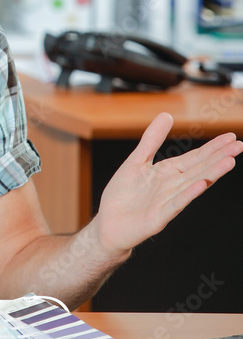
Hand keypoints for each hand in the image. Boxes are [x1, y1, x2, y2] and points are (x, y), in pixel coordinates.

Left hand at [93, 112, 241, 257]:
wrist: (107, 223)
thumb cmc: (123, 195)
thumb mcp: (137, 160)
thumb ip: (152, 140)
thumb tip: (167, 115)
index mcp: (168, 172)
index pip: (195, 157)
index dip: (212, 147)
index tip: (231, 137)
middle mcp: (173, 186)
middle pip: (200, 168)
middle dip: (219, 156)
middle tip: (239, 145)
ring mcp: (168, 201)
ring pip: (193, 184)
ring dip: (211, 173)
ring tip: (229, 161)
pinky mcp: (159, 217)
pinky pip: (175, 203)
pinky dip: (188, 194)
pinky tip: (201, 185)